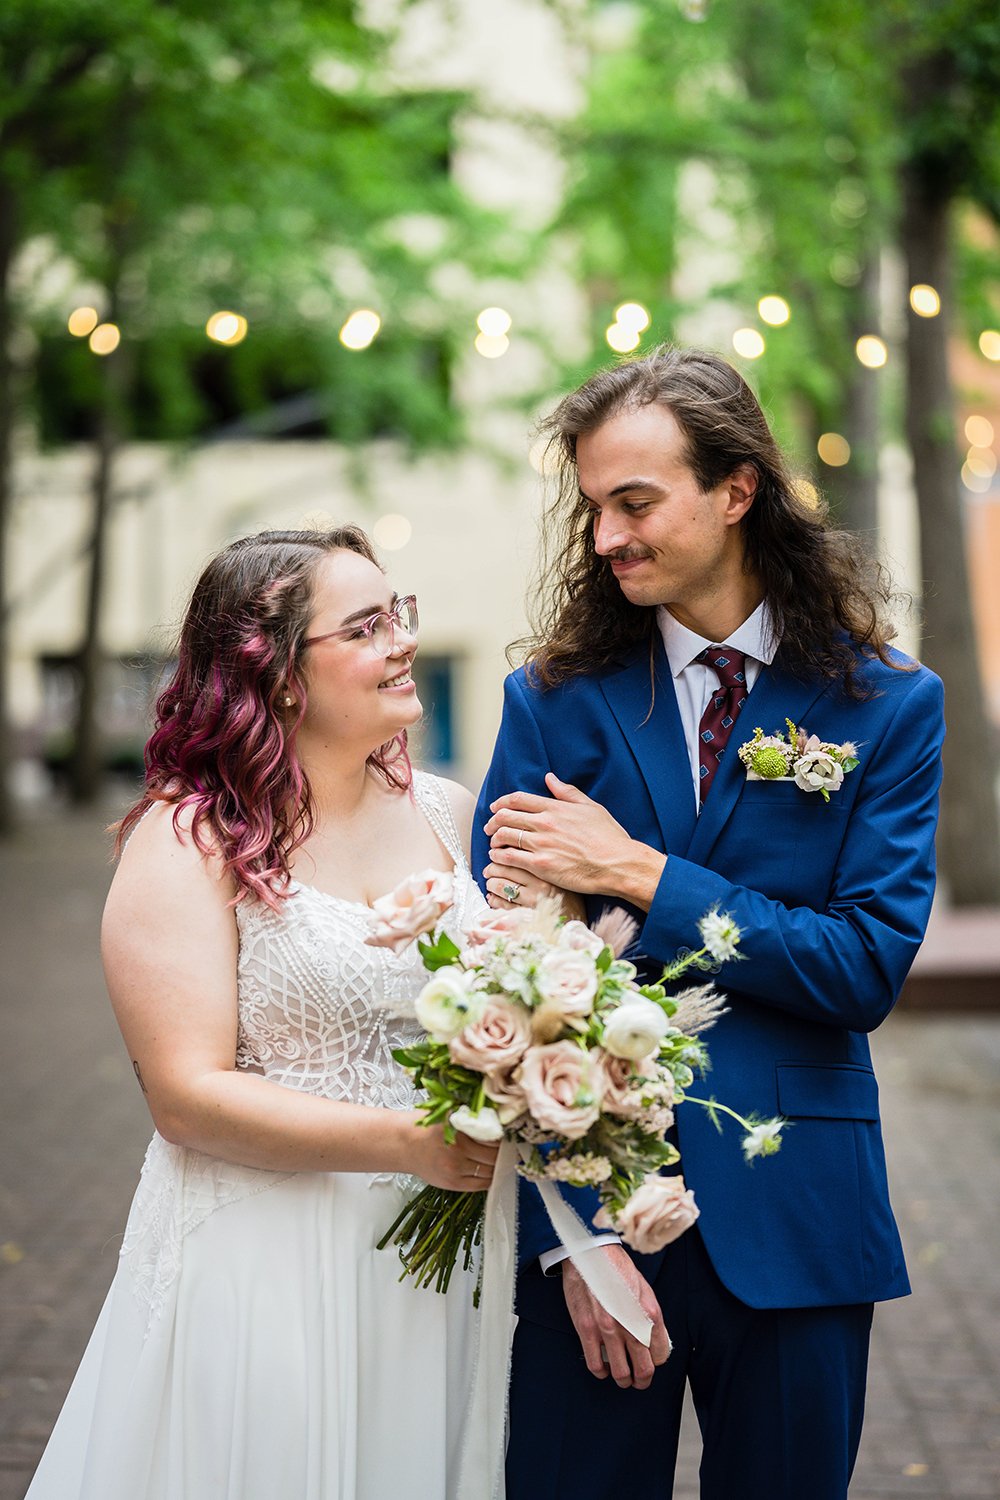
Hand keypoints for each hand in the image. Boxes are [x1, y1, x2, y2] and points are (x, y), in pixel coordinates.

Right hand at [403, 1114, 498, 1192]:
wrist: (404, 1144)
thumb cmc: (426, 1127)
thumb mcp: (449, 1115)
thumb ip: (471, 1118)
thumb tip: (498, 1121)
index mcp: (459, 1128)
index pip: (492, 1136)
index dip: (502, 1137)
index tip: (507, 1136)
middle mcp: (458, 1149)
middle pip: (493, 1155)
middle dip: (502, 1153)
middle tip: (508, 1149)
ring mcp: (455, 1169)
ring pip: (489, 1170)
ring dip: (496, 1166)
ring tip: (498, 1159)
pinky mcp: (452, 1183)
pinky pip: (480, 1184)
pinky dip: (488, 1178)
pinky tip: (489, 1171)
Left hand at [482, 858, 586, 921]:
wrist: (576, 922)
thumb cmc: (570, 895)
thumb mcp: (562, 872)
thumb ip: (543, 859)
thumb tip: (516, 849)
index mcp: (549, 866)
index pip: (516, 852)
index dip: (502, 851)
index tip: (498, 851)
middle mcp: (540, 881)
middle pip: (505, 866)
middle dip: (493, 867)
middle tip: (489, 868)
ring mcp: (533, 898)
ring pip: (501, 885)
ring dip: (491, 883)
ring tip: (491, 882)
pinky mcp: (526, 913)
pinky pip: (503, 903)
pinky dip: (494, 899)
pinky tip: (493, 897)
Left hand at [485, 774, 664, 908]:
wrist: (617, 864)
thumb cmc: (609, 837)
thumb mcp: (591, 808)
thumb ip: (567, 792)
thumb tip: (550, 778)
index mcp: (555, 808)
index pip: (518, 799)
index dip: (501, 802)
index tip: (494, 808)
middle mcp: (545, 823)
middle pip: (505, 816)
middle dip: (493, 822)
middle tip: (489, 828)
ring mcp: (541, 844)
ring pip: (504, 836)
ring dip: (494, 839)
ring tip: (493, 845)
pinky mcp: (540, 865)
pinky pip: (509, 857)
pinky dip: (499, 856)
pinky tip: (497, 859)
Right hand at [561, 1246, 670, 1390]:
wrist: (590, 1253)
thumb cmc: (617, 1267)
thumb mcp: (644, 1289)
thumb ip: (651, 1316)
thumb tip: (654, 1339)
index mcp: (649, 1313)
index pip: (661, 1353)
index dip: (657, 1361)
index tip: (652, 1360)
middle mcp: (631, 1325)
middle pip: (644, 1370)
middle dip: (643, 1380)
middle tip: (640, 1380)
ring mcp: (608, 1330)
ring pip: (621, 1374)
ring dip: (623, 1380)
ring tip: (622, 1377)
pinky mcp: (587, 1330)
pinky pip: (595, 1365)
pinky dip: (601, 1373)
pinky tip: (602, 1368)